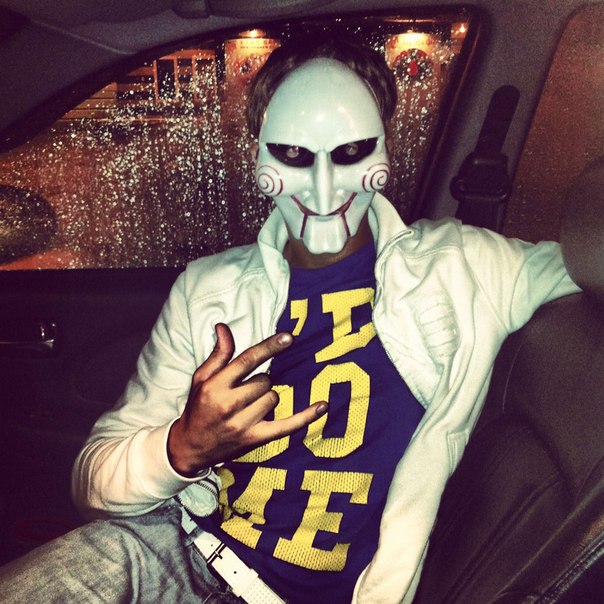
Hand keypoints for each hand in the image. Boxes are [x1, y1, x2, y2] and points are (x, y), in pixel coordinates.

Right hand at [168, 323, 327, 476]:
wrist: (189, 447)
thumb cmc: (198, 407)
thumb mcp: (201, 378)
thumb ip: (218, 354)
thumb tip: (224, 327)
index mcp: (215, 385)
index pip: (248, 360)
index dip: (270, 347)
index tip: (289, 337)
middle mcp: (229, 404)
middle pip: (264, 381)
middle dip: (258, 382)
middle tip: (243, 392)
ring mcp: (243, 424)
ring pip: (273, 398)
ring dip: (266, 399)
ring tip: (248, 407)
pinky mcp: (255, 439)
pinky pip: (287, 426)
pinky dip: (306, 417)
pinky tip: (323, 406)